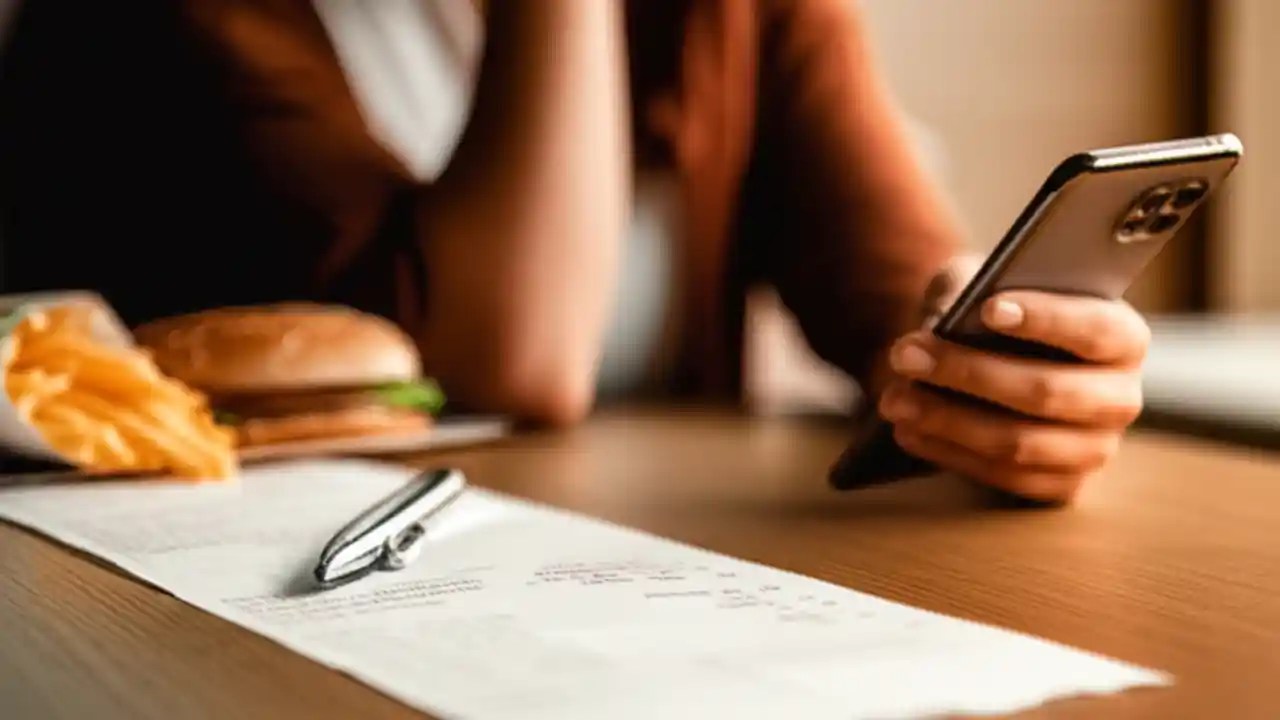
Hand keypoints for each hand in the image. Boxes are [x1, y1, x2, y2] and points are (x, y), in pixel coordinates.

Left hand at [876, 255, 1148, 502]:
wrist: (991, 362)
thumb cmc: (992, 315)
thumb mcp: (980, 283)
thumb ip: (968, 287)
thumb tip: (943, 321)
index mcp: (1121, 337)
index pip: (1096, 329)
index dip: (1046, 319)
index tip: (988, 308)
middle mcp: (1119, 396)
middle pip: (1047, 391)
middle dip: (968, 373)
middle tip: (906, 355)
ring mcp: (1096, 448)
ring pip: (1020, 442)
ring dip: (948, 420)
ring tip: (895, 399)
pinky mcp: (1062, 486)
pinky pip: (1005, 478)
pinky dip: (950, 453)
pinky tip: (908, 430)